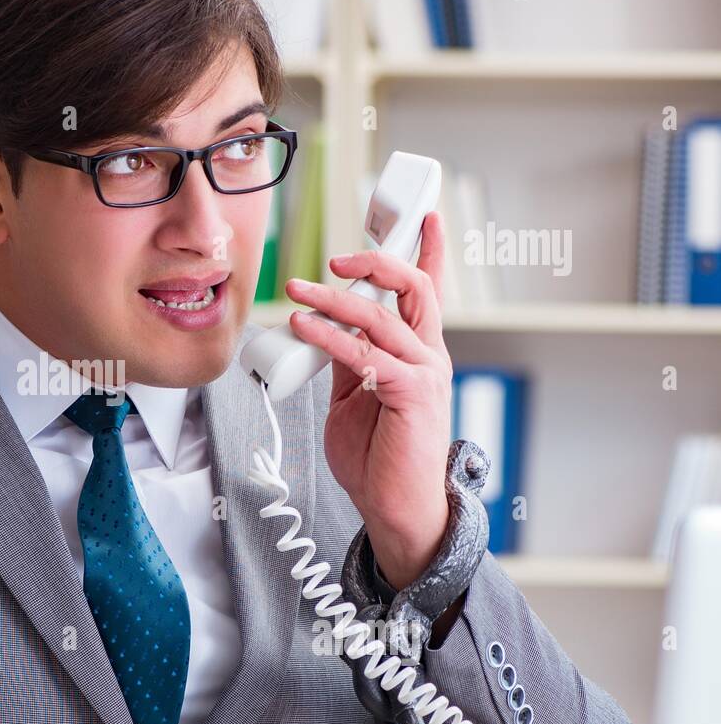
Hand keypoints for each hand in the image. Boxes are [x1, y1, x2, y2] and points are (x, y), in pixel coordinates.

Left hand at [284, 212, 452, 588]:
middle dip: (376, 263)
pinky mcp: (411, 394)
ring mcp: (425, 373)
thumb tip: (327, 327)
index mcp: (417, 352)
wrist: (395, 506)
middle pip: (414, 288)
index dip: (428, 251)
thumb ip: (350, 359)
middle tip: (334, 262)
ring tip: (296, 293)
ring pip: (382, 316)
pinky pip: (367, 353)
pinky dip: (332, 336)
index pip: (427, 292)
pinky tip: (305, 326)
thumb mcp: (356, 395)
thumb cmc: (378, 456)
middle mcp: (428, 355)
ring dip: (333, 300)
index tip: (424, 216)